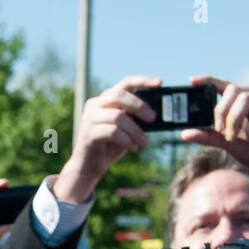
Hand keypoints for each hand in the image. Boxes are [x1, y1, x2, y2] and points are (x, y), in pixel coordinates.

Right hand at [53, 75, 160, 203]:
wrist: (89, 167)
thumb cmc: (110, 146)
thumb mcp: (127, 127)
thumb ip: (136, 116)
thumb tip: (156, 111)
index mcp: (105, 99)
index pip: (125, 83)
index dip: (143, 80)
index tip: (160, 82)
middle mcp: (94, 105)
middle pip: (120, 95)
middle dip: (139, 106)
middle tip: (153, 118)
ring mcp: (89, 118)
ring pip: (118, 116)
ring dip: (135, 130)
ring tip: (144, 142)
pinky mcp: (88, 133)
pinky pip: (113, 132)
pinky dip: (127, 140)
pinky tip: (133, 148)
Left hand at [181, 75, 248, 166]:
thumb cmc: (246, 145)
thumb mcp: (225, 142)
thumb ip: (207, 136)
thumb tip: (184, 134)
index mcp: (236, 101)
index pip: (221, 86)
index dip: (207, 80)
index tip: (191, 81)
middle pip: (232, 89)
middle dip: (221, 109)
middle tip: (218, 129)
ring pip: (244, 98)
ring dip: (234, 119)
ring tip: (232, 136)